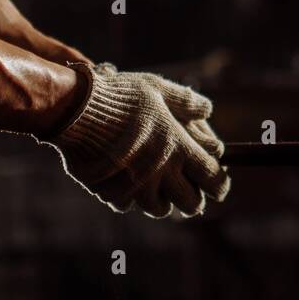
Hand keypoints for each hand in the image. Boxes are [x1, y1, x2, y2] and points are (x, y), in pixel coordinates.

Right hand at [42, 63, 229, 217]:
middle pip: (191, 204)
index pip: (213, 178)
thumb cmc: (122, 97)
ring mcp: (137, 188)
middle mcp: (162, 174)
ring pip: (161, 210)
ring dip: (164, 201)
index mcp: (179, 149)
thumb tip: (207, 110)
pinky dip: (131, 198)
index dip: (220, 184)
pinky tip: (128, 184)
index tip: (219, 185)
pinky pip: (128, 205)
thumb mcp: (158, 89)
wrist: (78, 111)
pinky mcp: (113, 194)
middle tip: (190, 191)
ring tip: (160, 189)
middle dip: (194, 199)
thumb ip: (186, 101)